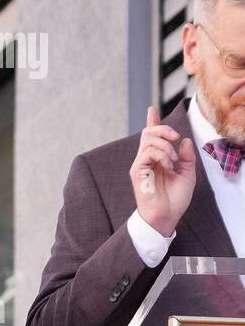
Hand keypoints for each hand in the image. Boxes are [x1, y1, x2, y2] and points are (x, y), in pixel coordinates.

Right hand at [129, 104, 195, 236]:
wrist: (166, 216)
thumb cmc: (175, 199)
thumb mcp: (188, 173)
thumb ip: (187, 156)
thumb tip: (184, 140)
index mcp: (157, 160)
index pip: (152, 137)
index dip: (152, 121)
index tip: (151, 109)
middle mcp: (146, 160)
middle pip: (149, 132)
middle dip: (164, 128)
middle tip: (176, 137)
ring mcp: (140, 165)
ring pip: (148, 139)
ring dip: (166, 145)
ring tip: (174, 160)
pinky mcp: (137, 171)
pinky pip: (147, 152)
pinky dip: (161, 155)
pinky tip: (168, 165)